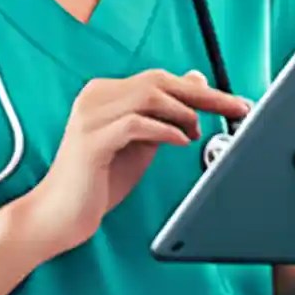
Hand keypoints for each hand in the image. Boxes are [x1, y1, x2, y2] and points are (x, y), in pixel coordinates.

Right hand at [24, 69, 249, 254]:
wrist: (59, 214)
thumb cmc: (98, 181)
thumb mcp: (140, 144)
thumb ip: (164, 115)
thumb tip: (197, 84)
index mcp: (105, 93)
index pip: (159, 80)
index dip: (200, 89)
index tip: (232, 102)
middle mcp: (95, 96)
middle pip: (158, 82)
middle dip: (203, 95)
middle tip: (235, 108)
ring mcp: (90, 115)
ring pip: (149, 96)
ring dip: (183, 113)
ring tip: (195, 133)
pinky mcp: (91, 140)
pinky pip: (135, 123)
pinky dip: (164, 130)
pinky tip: (179, 141)